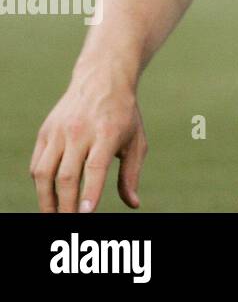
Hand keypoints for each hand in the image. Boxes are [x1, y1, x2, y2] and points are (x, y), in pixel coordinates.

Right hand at [31, 73, 147, 212]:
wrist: (102, 79)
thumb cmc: (124, 115)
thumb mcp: (136, 140)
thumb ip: (131, 174)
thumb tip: (133, 204)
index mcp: (106, 133)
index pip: (94, 168)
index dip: (89, 192)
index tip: (86, 214)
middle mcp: (80, 132)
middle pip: (66, 176)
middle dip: (65, 205)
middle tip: (68, 223)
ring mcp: (59, 131)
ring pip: (44, 173)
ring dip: (46, 199)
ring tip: (53, 215)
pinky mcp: (45, 132)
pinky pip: (37, 164)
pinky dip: (40, 183)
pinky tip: (48, 193)